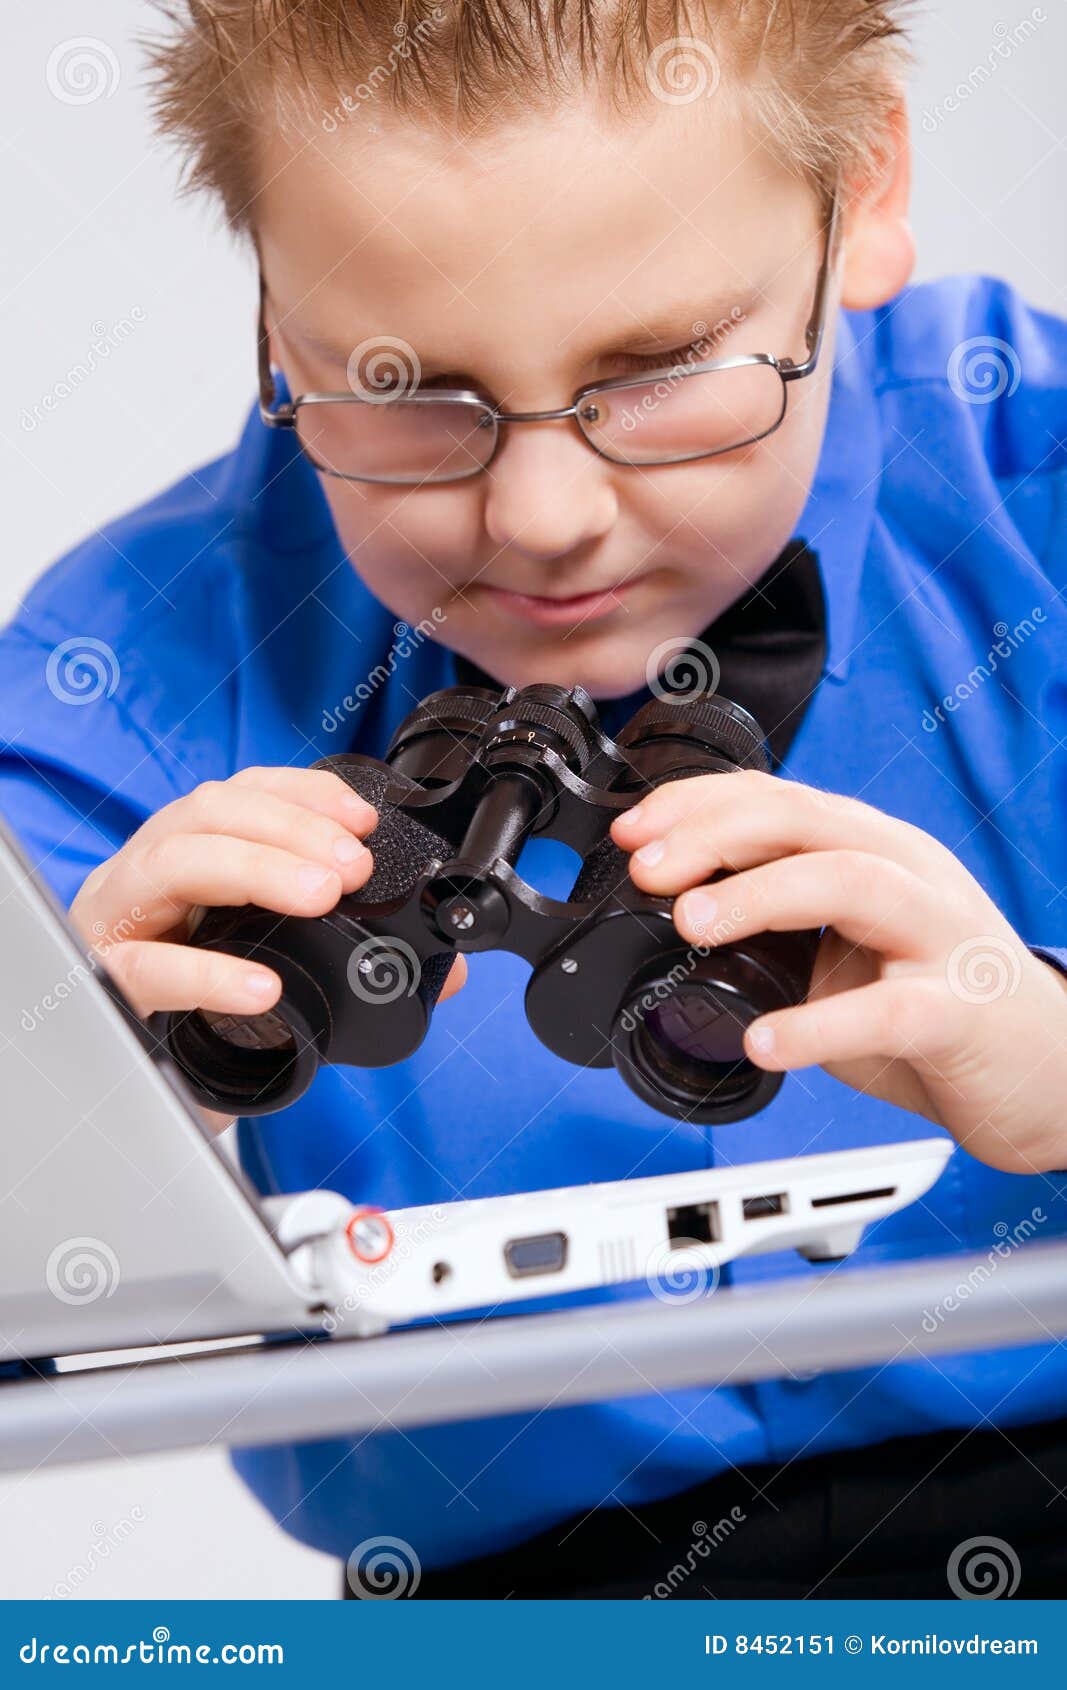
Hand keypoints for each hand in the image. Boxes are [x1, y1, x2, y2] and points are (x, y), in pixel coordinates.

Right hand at [70, 766, 466, 1129]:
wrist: (147, 1085)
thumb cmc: (204, 1016)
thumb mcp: (284, 979)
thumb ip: (357, 967)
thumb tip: (446, 973)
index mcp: (191, 857)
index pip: (241, 794)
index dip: (303, 794)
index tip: (363, 819)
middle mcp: (147, 875)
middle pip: (206, 812)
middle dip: (289, 826)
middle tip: (353, 868)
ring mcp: (115, 922)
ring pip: (170, 863)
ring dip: (254, 867)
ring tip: (321, 897)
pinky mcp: (103, 984)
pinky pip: (144, 967)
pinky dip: (205, 973)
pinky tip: (259, 987)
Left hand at [611, 769, 1066, 1173]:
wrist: (1048, 1070)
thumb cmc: (937, 1004)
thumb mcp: (849, 946)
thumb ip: (778, 923)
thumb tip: (671, 915)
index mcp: (873, 849)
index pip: (777, 797)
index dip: (696, 805)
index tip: (631, 832)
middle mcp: (908, 873)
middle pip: (807, 819)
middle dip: (714, 833)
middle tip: (645, 872)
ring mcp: (939, 934)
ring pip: (850, 881)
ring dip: (760, 895)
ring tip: (692, 924)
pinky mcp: (959, 1009)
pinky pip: (886, 1009)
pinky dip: (816, 1024)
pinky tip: (765, 1042)